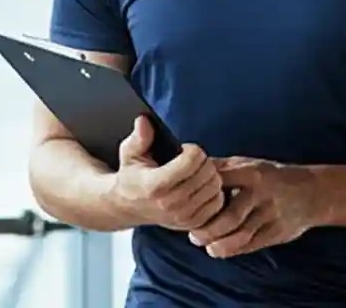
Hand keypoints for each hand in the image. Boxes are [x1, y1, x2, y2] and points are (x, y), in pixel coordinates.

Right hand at [108, 116, 224, 230]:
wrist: (127, 206)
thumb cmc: (132, 176)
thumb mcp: (130, 153)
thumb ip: (139, 137)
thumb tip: (145, 120)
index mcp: (155, 185)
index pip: (191, 160)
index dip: (192, 149)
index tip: (184, 149)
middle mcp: (170, 204)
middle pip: (207, 172)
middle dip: (202, 160)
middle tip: (192, 160)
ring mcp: (183, 217)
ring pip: (215, 186)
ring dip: (210, 175)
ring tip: (196, 172)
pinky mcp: (192, 224)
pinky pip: (218, 202)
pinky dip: (214, 191)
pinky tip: (201, 186)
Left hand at [188, 157, 323, 258]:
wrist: (312, 193)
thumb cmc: (271, 177)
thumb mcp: (248, 165)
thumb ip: (221, 168)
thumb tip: (189, 163)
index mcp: (250, 173)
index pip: (218, 184)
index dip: (198, 197)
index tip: (186, 205)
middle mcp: (260, 194)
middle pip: (229, 217)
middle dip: (207, 230)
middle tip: (193, 235)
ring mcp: (270, 214)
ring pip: (240, 235)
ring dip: (218, 244)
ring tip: (205, 245)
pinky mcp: (277, 232)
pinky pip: (252, 245)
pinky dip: (233, 250)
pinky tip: (220, 249)